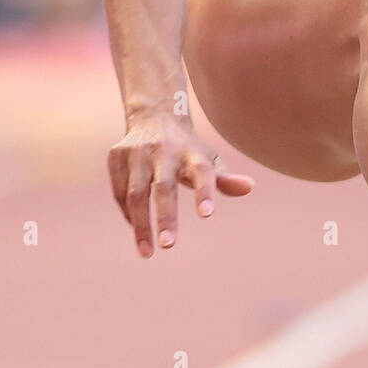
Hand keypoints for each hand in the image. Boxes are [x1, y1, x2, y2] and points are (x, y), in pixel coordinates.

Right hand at [108, 112, 253, 256]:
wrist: (154, 115)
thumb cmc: (188, 149)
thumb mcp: (208, 159)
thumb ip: (225, 179)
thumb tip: (249, 188)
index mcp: (192, 151)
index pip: (202, 171)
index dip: (205, 191)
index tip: (207, 214)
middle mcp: (164, 149)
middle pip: (164, 186)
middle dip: (166, 216)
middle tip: (169, 245)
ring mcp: (138, 151)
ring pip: (136, 193)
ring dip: (140, 225)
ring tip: (147, 253)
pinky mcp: (117, 156)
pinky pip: (120, 193)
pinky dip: (128, 214)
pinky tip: (138, 231)